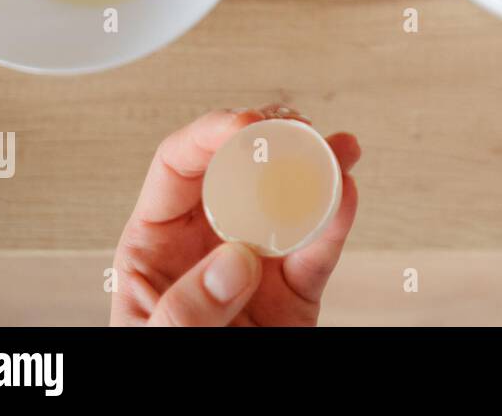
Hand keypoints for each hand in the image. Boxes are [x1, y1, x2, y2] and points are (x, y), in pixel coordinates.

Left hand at [110, 105, 359, 326]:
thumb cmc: (158, 375)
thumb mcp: (155, 345)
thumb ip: (186, 308)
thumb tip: (237, 259)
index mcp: (155, 245)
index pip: (179, 168)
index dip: (210, 136)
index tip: (245, 127)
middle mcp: (208, 244)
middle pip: (240, 172)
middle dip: (272, 140)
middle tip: (297, 129)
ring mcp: (255, 266)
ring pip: (289, 203)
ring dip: (318, 169)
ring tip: (340, 148)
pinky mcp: (295, 294)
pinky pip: (317, 251)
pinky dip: (336, 223)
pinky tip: (346, 195)